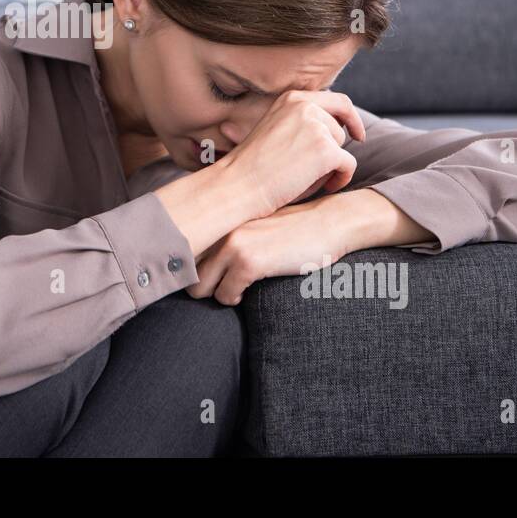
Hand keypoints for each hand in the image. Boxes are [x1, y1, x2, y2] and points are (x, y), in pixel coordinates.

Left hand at [187, 189, 437, 305]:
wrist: (331, 223)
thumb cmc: (294, 228)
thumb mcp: (254, 224)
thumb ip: (228, 236)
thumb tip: (200, 263)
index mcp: (220, 217)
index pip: (185, 250)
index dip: (190, 269)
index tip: (200, 277)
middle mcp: (220, 228)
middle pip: (188, 272)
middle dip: (202, 286)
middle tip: (222, 288)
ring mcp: (233, 243)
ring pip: (201, 287)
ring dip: (218, 294)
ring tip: (236, 290)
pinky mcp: (249, 261)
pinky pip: (225, 295)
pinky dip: (233, 299)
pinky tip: (247, 293)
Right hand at [212, 90, 365, 221]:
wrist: (238, 184)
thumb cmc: (254, 165)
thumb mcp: (275, 128)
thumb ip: (301, 122)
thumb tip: (338, 126)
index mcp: (292, 99)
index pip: (338, 100)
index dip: (351, 118)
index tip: (357, 134)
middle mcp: (305, 106)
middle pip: (340, 128)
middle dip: (332, 150)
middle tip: (316, 170)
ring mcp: (316, 127)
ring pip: (342, 147)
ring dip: (332, 165)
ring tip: (305, 178)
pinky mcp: (326, 150)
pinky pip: (348, 165)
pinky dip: (341, 179)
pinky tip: (325, 187)